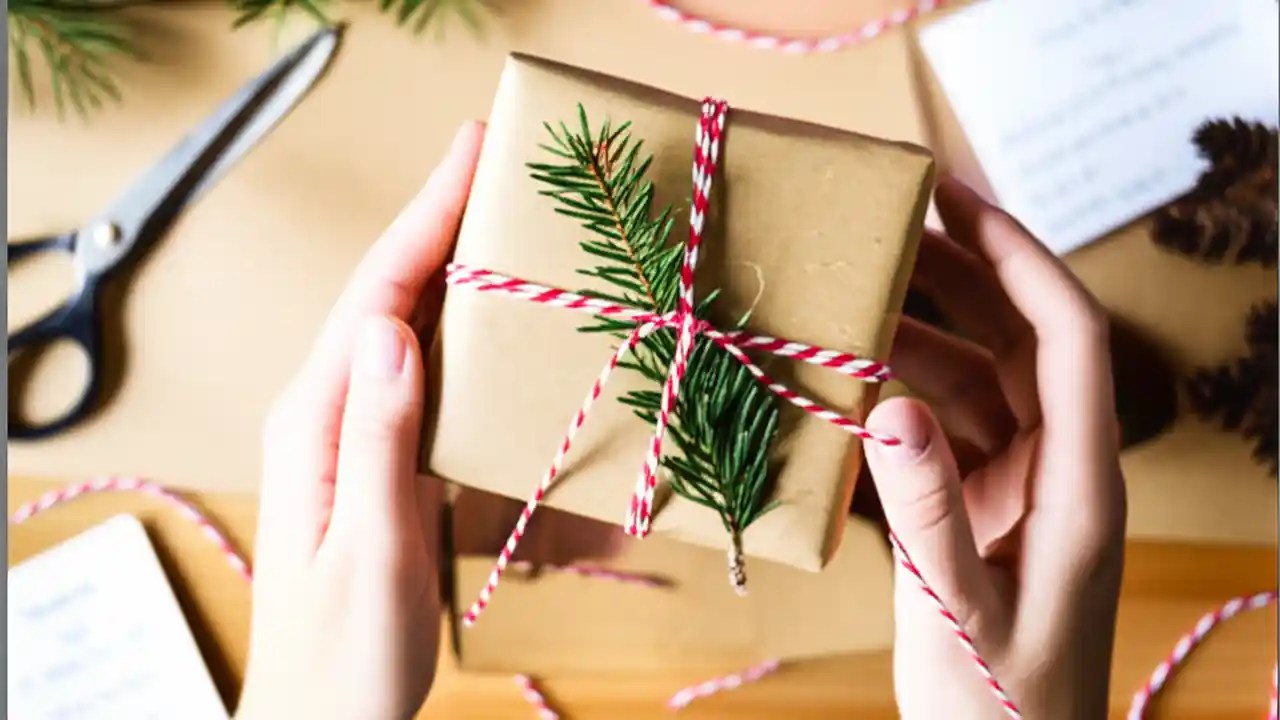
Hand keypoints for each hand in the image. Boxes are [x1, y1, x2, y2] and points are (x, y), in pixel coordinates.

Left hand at [235, 122, 483, 719]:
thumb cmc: (343, 658)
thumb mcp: (370, 550)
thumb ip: (379, 440)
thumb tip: (395, 329)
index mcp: (317, 423)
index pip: (375, 297)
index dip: (425, 218)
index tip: (472, 154)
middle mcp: (329, 414)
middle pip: (388, 295)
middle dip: (441, 222)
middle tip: (501, 167)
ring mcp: (352, 437)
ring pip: (407, 330)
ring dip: (453, 271)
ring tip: (505, 223)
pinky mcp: (379, 462)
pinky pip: (422, 378)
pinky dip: (461, 334)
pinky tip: (492, 321)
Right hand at [864, 176, 1125, 718]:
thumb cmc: (1001, 709)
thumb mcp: (959, 612)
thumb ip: (928, 514)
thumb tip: (893, 409)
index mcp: (1080, 484)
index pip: (1066, 338)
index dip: (1020, 257)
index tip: (957, 200)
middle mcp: (1058, 469)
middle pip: (1016, 342)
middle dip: (959, 278)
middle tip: (886, 227)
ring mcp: (1018, 487)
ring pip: (972, 382)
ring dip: (915, 341)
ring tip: (846, 305)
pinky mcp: (979, 509)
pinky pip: (941, 430)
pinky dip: (896, 400)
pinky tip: (847, 384)